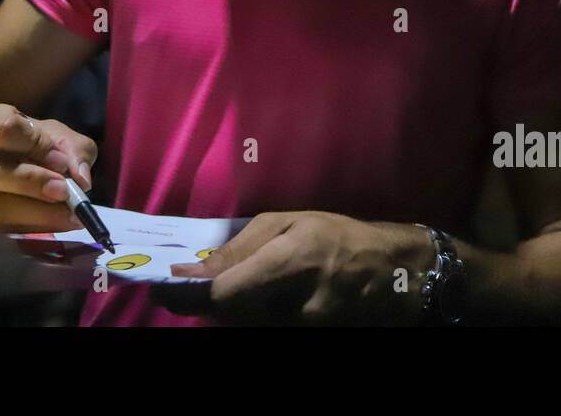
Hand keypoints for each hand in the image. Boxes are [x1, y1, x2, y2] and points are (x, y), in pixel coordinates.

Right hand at [0, 100, 97, 230]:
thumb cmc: (18, 140)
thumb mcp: (48, 133)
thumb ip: (71, 148)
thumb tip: (80, 178)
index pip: (2, 127)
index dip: (35, 145)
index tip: (62, 162)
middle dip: (26, 182)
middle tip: (63, 192)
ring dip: (31, 214)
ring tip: (68, 216)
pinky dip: (24, 231)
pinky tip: (51, 228)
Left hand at [155, 212, 433, 324]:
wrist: (397, 274)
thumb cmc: (339, 237)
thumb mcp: (291, 223)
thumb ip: (240, 246)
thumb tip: (194, 269)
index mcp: (291, 261)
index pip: (223, 294)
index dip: (187, 294)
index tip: (162, 285)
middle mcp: (297, 304)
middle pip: (228, 317)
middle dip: (203, 302)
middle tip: (187, 285)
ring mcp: (305, 327)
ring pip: (244, 327)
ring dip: (228, 310)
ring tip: (228, 288)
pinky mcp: (308, 337)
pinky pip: (264, 331)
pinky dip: (250, 317)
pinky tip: (253, 301)